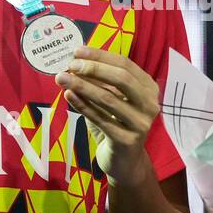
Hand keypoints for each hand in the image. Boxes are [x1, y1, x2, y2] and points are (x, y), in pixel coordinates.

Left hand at [55, 46, 158, 185]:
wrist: (124, 162)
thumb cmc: (115, 125)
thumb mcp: (110, 100)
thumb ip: (98, 83)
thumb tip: (75, 63)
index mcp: (148, 88)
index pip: (125, 65)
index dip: (101, 56)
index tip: (78, 51)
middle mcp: (150, 104)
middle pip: (122, 79)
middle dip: (94, 69)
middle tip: (71, 64)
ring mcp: (141, 124)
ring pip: (108, 99)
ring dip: (82, 86)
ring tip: (62, 78)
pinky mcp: (127, 140)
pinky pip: (100, 119)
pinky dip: (82, 105)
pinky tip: (68, 96)